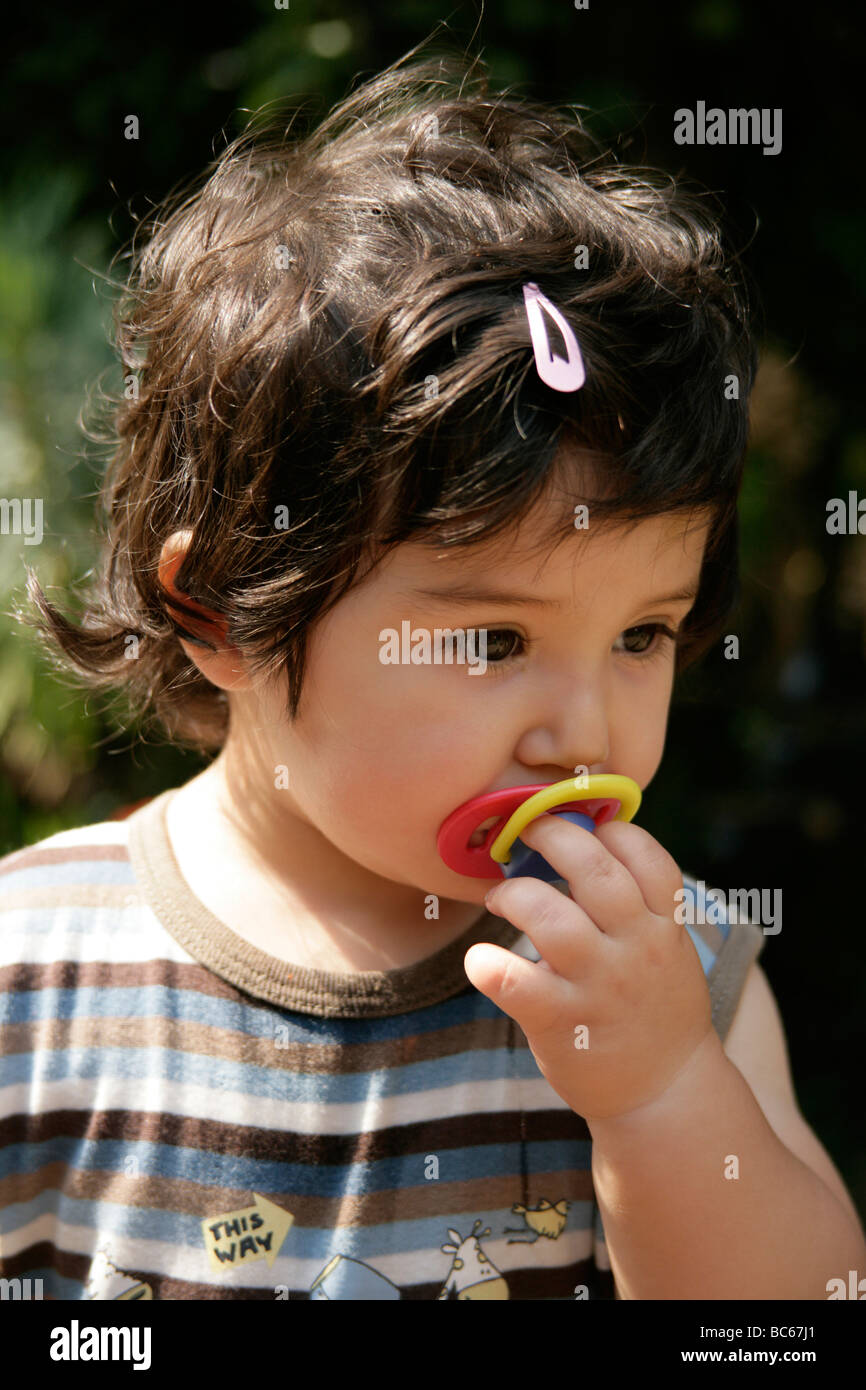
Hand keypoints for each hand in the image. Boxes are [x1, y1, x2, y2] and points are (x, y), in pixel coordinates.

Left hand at [463, 814, 714, 1123]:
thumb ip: (639, 903)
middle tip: (525, 833)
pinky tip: (480, 961)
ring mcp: (600, 987)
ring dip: (515, 895)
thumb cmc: (655, 1008)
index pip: (646, 856)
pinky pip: (515, 981)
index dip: (610, 831)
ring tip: (501, 898)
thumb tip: (588, 839)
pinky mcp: (563, 1023)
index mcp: (666, 927)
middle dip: (552, 836)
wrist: (666, 1094)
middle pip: (594, 870)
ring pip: (550, 917)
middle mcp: (637, 950)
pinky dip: (488, 964)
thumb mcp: (669, 950)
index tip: (582, 824)